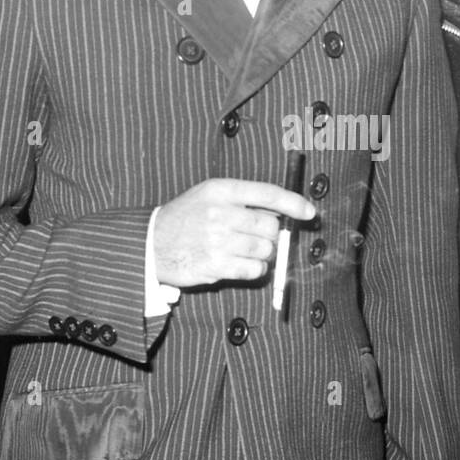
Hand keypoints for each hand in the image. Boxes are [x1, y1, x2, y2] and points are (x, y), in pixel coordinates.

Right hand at [152, 178, 314, 287]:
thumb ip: (243, 200)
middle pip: (270, 226)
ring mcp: (218, 240)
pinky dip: (254, 270)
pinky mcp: (215, 265)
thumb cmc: (185, 218)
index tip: (309, 212)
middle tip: (256, 237)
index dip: (293, 203)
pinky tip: (238, 264)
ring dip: (262, 254)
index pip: (268, 193)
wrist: (151, 243)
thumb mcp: (209, 196)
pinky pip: (254, 270)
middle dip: (270, 234)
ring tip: (241, 250)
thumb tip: (283, 211)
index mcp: (221, 190)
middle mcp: (220, 213)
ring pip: (265, 250)